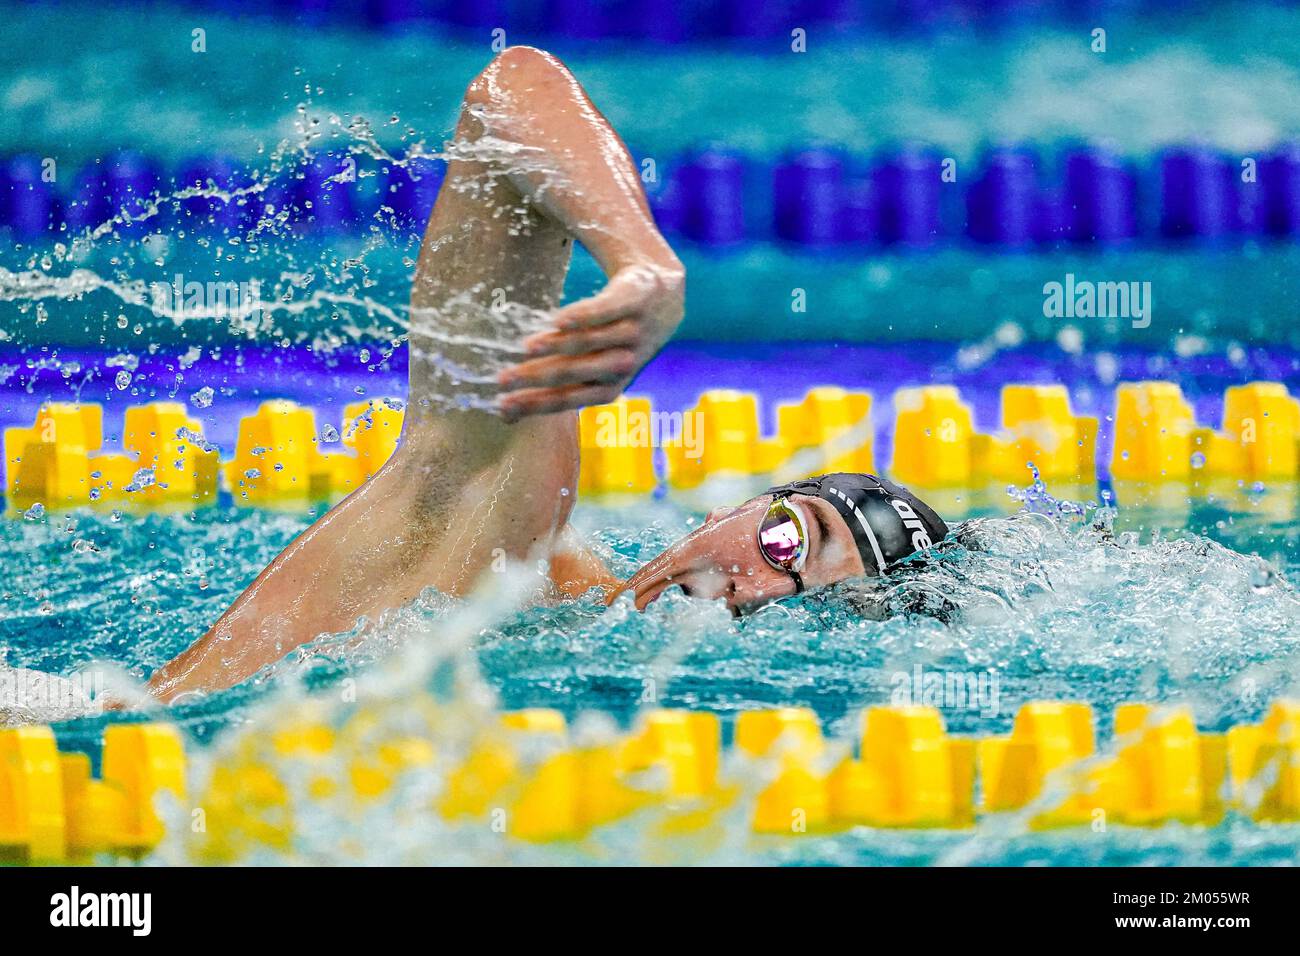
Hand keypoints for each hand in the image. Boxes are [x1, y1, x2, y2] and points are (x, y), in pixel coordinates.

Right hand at [495, 262, 684, 420]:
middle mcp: (622, 364)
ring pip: (588, 342)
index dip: (535, 403)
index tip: (503, 405)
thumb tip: (503, 413)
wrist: (660, 298)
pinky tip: (558, 321)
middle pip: (573, 372)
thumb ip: (553, 385)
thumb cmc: (611, 340)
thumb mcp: (588, 368)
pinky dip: (583, 316)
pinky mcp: (633, 300)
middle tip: (502, 380)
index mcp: (609, 387)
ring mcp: (631, 332)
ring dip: (556, 346)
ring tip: (525, 349)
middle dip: (536, 378)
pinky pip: (606, 310)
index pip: (568, 399)